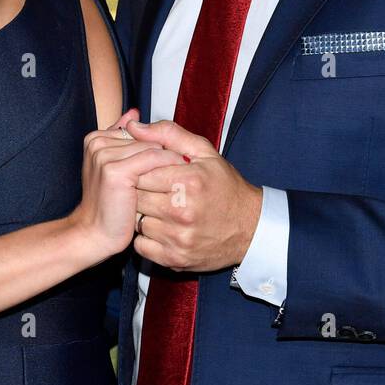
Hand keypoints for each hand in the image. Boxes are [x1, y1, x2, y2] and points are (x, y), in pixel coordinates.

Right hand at [68, 108, 188, 258]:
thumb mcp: (115, 168)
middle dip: (167, 150)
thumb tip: (135, 114)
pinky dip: (169, 166)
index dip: (159, 144)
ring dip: (172, 158)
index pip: (138, 130)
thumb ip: (124, 140)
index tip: (177, 157)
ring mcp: (105, 156)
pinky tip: (178, 179)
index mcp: (96, 139)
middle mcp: (97, 143)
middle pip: (146, 137)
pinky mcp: (115, 171)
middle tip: (188, 165)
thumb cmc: (109, 204)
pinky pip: (153, 158)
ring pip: (152, 146)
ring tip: (187, 172)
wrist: (94, 234)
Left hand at [125, 118, 261, 271]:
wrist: (250, 227)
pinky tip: (163, 228)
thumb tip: (133, 125)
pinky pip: (142, 246)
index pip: (140, 173)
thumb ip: (167, 134)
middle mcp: (182, 211)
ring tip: (161, 209)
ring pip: (137, 223)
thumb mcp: (203, 152)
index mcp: (188, 181)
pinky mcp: (176, 259)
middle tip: (153, 191)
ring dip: (144, 216)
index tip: (149, 173)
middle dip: (140, 193)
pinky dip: (147, 238)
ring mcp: (179, 238)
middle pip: (136, 199)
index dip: (141, 171)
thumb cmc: (225, 186)